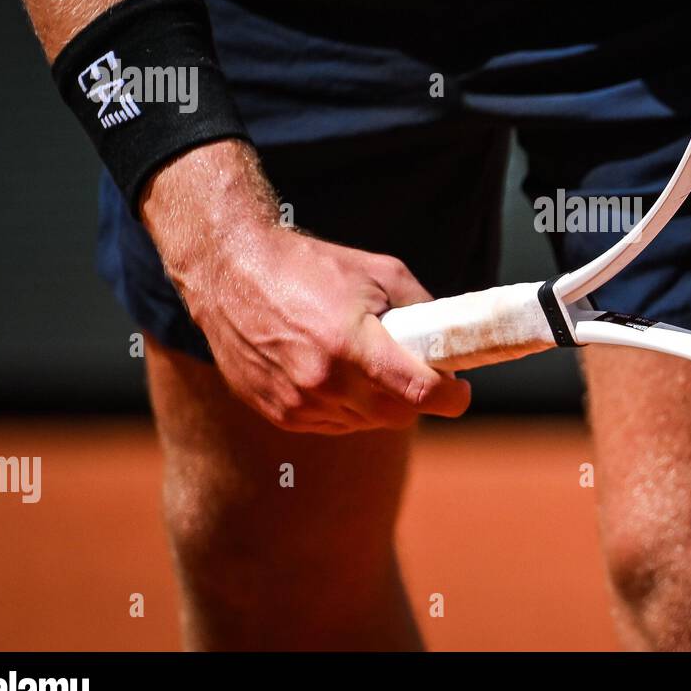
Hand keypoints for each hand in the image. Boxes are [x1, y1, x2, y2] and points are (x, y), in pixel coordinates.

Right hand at [140, 141, 470, 432]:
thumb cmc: (306, 266)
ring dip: (378, 402)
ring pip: (365, 423)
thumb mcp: (379, 271)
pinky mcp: (279, 413)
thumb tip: (448, 338)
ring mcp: (298, 403)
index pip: (419, 393)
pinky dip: (345, 406)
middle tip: (416, 370)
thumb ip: (421, 307)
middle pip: (398, 415)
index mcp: (351, 344)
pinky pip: (333, 424)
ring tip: (364, 361)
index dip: (451, 396)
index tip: (459, 389)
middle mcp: (323, 382)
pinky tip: (334, 372)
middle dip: (416, 397)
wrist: (231, 272)